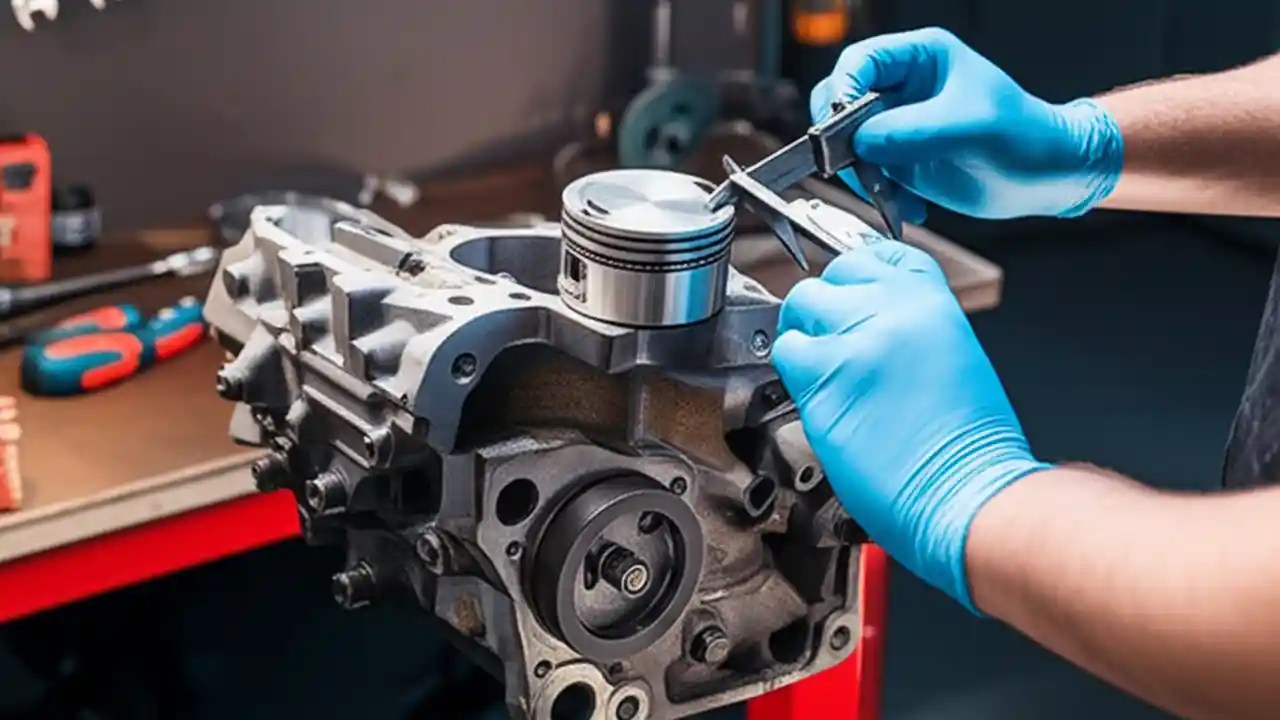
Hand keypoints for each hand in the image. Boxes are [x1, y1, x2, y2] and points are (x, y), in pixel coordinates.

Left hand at [773, 241, 1048, 609]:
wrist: (968, 492)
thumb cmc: (969, 446)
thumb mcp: (954, 356)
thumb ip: (910, 328)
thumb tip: (871, 325)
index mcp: (931, 300)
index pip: (876, 253)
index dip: (853, 273)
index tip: (846, 291)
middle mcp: (891, 310)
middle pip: (830, 278)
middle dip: (825, 308)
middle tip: (830, 342)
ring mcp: (854, 340)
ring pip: (800, 308)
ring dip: (804, 338)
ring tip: (823, 373)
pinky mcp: (824, 378)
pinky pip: (786, 353)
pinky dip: (794, 373)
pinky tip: (818, 398)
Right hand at [811, 27, 1122, 221]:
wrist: (1049, 178)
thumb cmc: (1026, 137)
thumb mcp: (968, 128)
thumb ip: (910, 131)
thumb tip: (860, 140)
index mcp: (920, 57)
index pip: (859, 63)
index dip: (843, 91)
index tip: (841, 125)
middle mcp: (903, 89)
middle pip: (841, 104)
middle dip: (842, 139)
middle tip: (856, 166)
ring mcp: (898, 126)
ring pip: (847, 145)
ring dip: (861, 175)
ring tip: (893, 195)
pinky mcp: (899, 160)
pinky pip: (866, 174)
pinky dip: (878, 194)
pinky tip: (909, 205)